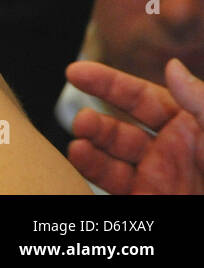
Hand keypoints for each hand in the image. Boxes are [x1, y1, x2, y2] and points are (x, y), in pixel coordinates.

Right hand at [66, 58, 203, 193]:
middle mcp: (172, 151)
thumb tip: (173, 67)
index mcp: (193, 126)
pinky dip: (92, 171)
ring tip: (79, 144)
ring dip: (91, 146)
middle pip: (121, 128)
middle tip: (79, 121)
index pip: (143, 98)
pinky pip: (114, 185)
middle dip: (96, 121)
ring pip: (113, 157)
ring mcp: (160, 179)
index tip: (77, 72)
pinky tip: (82, 160)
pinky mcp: (151, 200)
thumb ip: (202, 101)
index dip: (109, 83)